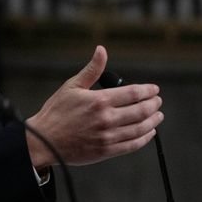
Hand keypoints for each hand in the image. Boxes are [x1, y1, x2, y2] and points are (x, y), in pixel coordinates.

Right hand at [25, 45, 163, 168]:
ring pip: (140, 128)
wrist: (43, 140)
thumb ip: (92, 70)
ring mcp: (108, 136)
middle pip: (141, 110)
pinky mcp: (106, 150)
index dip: (148, 90)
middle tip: (157, 101)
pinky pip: (132, 144)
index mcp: (99, 100)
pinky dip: (144, 138)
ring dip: (153, 121)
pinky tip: (149, 133)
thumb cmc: (56, 113)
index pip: (133, 93)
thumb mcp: (71, 86)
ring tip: (158, 116)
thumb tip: (101, 50)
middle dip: (153, 104)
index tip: (153, 89)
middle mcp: (106, 118)